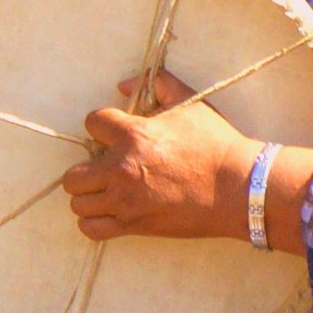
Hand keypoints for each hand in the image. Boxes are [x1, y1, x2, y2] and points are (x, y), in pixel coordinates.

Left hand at [59, 71, 260, 240]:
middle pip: (73, 174)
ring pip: (78, 202)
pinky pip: (91, 228)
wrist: (239, 189)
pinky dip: (94, 221)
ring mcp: (125, 201)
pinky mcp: (134, 225)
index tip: (114, 133)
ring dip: (90, 195)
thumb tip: (124, 84)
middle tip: (106, 168)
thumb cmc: (216, 145)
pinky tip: (109, 211)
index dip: (102, 125)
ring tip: (107, 191)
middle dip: (86, 168)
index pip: (91, 123)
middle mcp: (121, 169)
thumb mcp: (191, 104)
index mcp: (133, 135)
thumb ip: (158, 84)